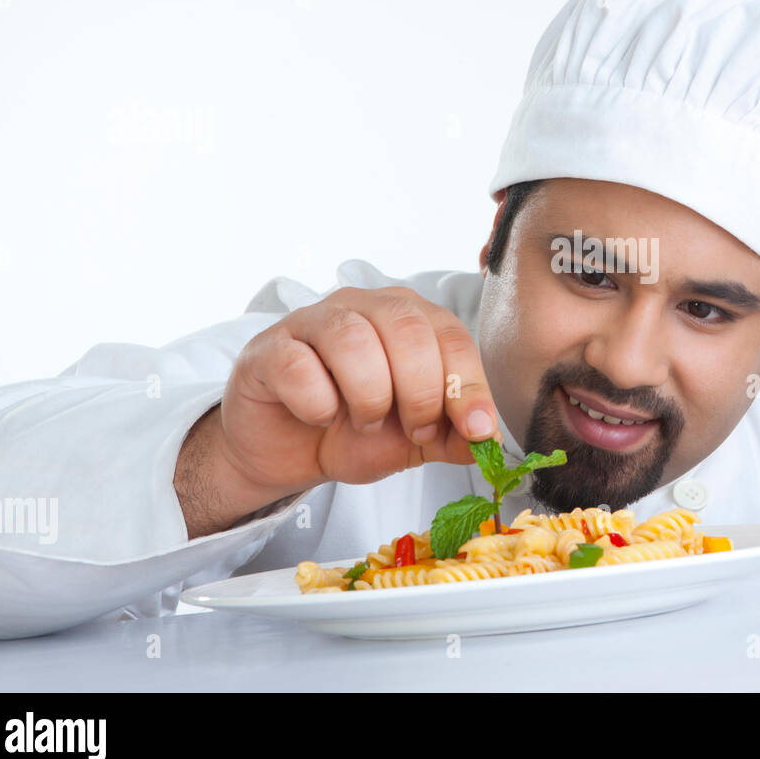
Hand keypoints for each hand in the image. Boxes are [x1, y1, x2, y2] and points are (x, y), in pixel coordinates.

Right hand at [216, 286, 499, 500]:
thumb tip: (489, 440)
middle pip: (407, 329)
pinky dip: (317, 403)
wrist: (287, 452)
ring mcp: (313, 321)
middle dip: (421, 392)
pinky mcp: (269, 348)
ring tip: (365, 422)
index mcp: (410, 319)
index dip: (468, 385)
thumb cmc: (355, 430)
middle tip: (415, 429)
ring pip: (353, 339)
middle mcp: (364, 306)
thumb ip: (454, 435)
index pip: (452, 336)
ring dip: (369, 396)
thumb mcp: (416, 439)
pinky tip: (319, 416)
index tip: (475, 430)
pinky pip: (298, 364)